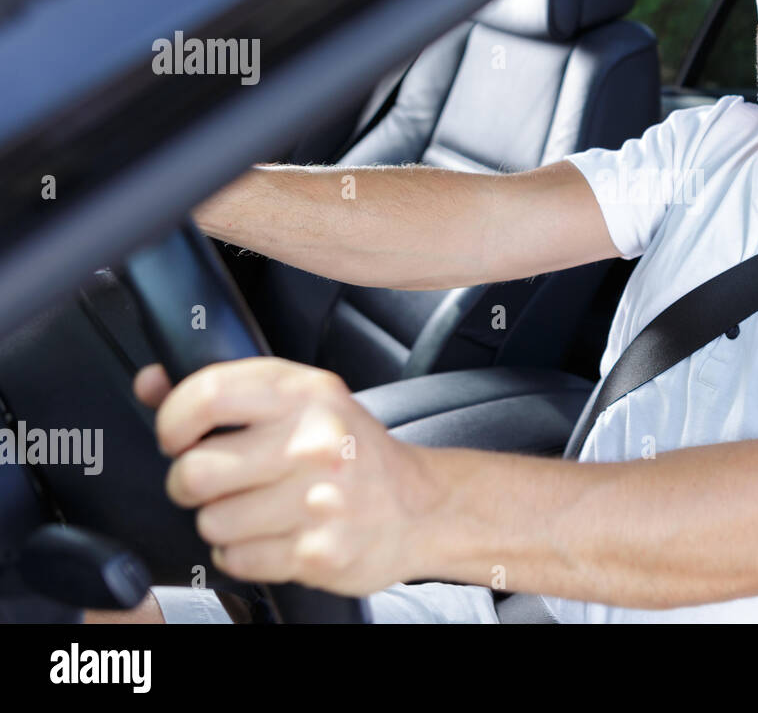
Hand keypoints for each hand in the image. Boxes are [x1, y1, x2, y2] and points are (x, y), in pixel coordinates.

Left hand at [134, 358, 429, 595]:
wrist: (421, 505)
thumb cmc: (352, 451)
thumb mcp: (303, 401)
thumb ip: (229, 391)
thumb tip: (150, 383)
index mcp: (306, 393)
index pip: (206, 395)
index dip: (172, 422)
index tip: (177, 437)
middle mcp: (314, 442)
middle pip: (194, 472)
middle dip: (191, 484)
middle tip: (217, 483)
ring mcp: (318, 501)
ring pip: (211, 522)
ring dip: (222, 522)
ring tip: (258, 510)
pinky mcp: (318, 551)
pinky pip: (237, 559)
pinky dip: (245, 553)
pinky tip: (275, 535)